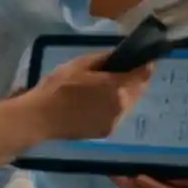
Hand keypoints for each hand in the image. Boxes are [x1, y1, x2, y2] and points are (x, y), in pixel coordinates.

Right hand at [30, 50, 153, 139]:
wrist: (42, 117)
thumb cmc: (58, 86)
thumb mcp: (80, 64)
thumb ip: (104, 59)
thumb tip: (121, 55)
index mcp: (116, 86)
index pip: (144, 74)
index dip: (146, 66)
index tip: (144, 60)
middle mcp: (122, 106)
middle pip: (139, 90)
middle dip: (135, 80)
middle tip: (122, 73)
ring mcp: (115, 121)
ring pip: (129, 104)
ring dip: (125, 95)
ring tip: (106, 89)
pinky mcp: (107, 132)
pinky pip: (118, 115)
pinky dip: (114, 107)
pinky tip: (98, 104)